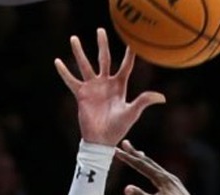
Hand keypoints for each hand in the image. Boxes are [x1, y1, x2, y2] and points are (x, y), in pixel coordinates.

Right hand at [55, 31, 163, 146]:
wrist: (101, 140)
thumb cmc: (118, 128)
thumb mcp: (132, 113)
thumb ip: (144, 102)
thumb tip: (162, 98)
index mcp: (119, 86)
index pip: (126, 66)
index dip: (129, 54)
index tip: (132, 40)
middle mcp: (106, 83)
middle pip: (104, 59)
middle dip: (102, 45)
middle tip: (101, 30)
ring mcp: (93, 87)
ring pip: (85, 65)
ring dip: (79, 52)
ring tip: (74, 38)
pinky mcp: (81, 94)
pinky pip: (71, 80)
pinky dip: (64, 72)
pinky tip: (57, 61)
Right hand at [119, 140, 211, 194]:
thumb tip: (126, 188)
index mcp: (163, 179)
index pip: (142, 166)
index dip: (128, 158)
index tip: (116, 150)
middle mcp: (169, 177)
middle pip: (149, 163)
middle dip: (135, 153)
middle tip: (125, 143)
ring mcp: (174, 182)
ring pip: (156, 168)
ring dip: (145, 160)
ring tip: (138, 154)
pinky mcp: (176, 188)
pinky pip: (162, 175)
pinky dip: (154, 170)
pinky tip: (155, 175)